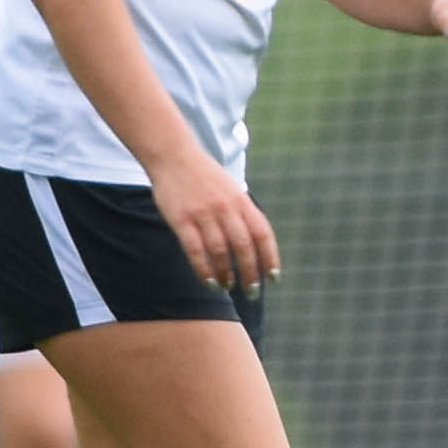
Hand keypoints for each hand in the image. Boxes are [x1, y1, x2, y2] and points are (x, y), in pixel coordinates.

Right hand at [148, 154, 278, 300]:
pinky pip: (195, 249)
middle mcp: (226, 208)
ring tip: (227, 287)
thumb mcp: (230, 190)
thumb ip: (242, 213)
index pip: (262, 234)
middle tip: (252, 291)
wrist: (174, 156)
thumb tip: (253, 243)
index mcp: (241, 201)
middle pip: (243, 246)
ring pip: (219, 251)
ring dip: (226, 273)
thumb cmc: (204, 176)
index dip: (270, 258)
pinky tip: (209, 281)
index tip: (273, 278)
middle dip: (250, 272)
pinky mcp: (181, 219)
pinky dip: (203, 268)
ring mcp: (203, 213)